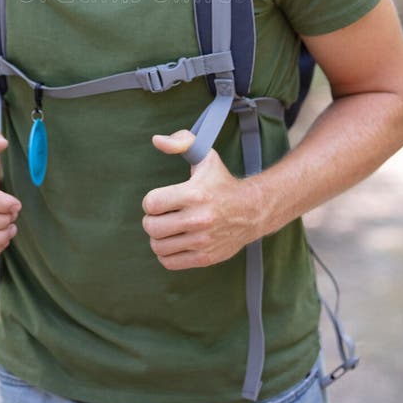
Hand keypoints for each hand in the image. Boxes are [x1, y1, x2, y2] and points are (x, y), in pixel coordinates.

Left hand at [141, 130, 262, 269]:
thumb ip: (181, 141)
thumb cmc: (221, 182)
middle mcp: (199, 219)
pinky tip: (174, 242)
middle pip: (152, 227)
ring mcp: (202, 241)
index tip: (161, 199)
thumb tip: (156, 140)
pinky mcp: (205, 258)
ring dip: (158, 237)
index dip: (151, 201)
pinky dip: (166, 254)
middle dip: (151, 220)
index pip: (152, 203)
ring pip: (158, 247)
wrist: (251, 211)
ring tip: (168, 229)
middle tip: (161, 215)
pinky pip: (169, 262)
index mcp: (195, 194)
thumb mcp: (205, 155)